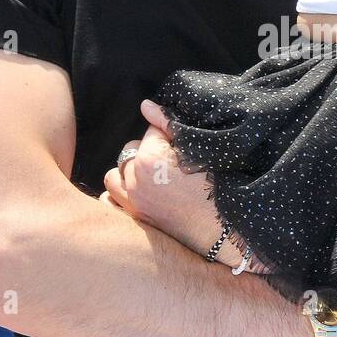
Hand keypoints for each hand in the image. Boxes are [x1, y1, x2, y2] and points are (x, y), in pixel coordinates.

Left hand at [102, 100, 244, 264]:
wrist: (224, 231)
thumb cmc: (218, 188)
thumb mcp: (197, 151)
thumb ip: (167, 125)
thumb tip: (145, 105)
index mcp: (150, 158)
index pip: (152, 131)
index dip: (170, 136)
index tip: (184, 146)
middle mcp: (135, 180)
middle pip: (133, 150)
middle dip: (149, 151)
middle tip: (172, 161)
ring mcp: (133, 202)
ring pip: (116, 175)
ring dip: (130, 171)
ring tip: (151, 176)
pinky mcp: (136, 218)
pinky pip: (111, 200)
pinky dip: (119, 194)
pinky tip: (137, 193)